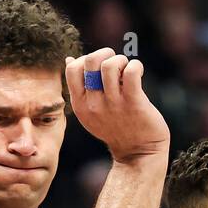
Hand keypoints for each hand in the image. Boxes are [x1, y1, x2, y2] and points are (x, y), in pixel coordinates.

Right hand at [65, 48, 169, 162]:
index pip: (72, 69)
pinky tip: (138, 72)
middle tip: (116, 65)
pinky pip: (132, 72)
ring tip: (127, 70)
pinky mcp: (133, 103)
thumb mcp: (90, 112)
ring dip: (122, 60)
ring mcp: (113, 104)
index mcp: (80, 105)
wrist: (138, 153)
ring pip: (111, 65)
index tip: (99, 69)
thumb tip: (69, 59)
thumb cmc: (115, 128)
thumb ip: (80, 88)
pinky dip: (136, 66)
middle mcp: (94, 105)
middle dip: (105, 54)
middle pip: (91, 61)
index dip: (86, 59)